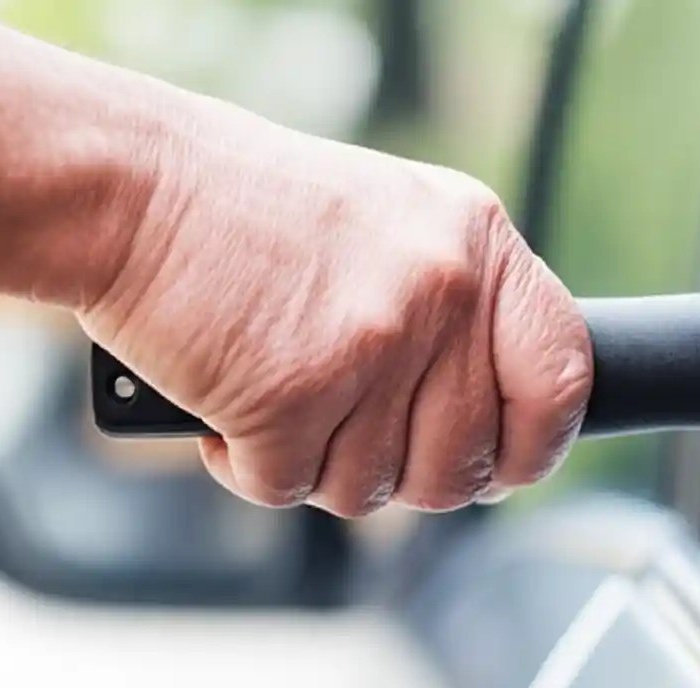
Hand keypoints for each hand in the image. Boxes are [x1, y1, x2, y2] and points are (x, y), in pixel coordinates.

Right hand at [79, 107, 591, 516]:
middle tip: (344, 429)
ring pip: (371, 489)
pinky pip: (287, 489)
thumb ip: (455, 307)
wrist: (136, 186)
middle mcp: (441, 292)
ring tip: (276, 391)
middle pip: (462, 464)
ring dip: (316, 463)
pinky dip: (248, 465)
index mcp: (477, 243)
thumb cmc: (250, 210)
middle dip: (401, 472)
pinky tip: (228, 404)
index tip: (502, 464)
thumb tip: (492, 418)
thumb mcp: (391, 224)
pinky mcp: (292, 397)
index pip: (563, 376)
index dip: (536, 444)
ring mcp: (371, 347)